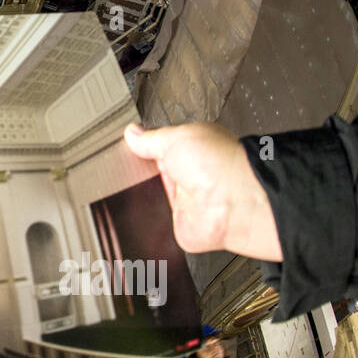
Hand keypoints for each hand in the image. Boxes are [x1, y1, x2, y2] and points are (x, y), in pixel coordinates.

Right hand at [123, 122, 282, 261]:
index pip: (159, 147)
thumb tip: (133, 133)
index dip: (141, 147)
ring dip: (142, 194)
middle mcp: (191, 175)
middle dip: (138, 171)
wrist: (233, 204)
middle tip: (126, 168)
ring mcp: (186, 200)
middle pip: (152, 173)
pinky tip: (138, 209)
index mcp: (193, 149)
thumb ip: (151, 138)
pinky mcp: (182, 224)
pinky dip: (146, 218)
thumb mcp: (175, 138)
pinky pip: (156, 222)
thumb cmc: (219, 166)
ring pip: (151, 196)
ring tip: (131, 188)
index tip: (124, 146)